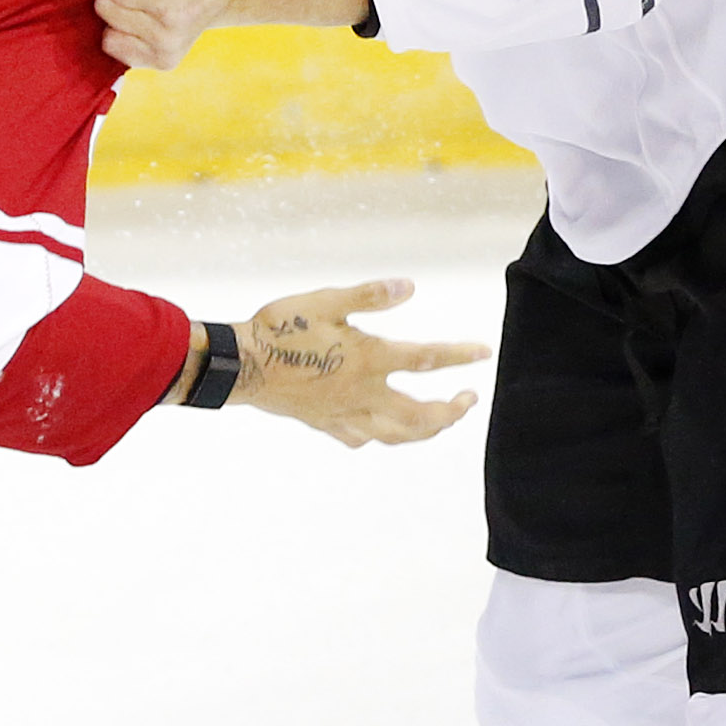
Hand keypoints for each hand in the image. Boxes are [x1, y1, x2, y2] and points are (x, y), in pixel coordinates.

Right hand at [233, 279, 487, 444]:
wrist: (242, 365)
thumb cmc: (281, 328)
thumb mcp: (326, 301)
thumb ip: (370, 296)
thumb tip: (410, 287)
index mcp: (368, 360)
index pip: (426, 359)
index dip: (458, 356)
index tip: (483, 353)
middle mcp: (363, 393)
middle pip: (421, 415)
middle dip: (452, 410)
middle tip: (468, 399)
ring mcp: (345, 413)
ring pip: (397, 434)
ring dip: (426, 430)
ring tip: (441, 421)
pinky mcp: (325, 423)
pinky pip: (361, 439)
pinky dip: (380, 436)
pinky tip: (380, 430)